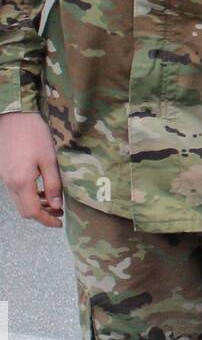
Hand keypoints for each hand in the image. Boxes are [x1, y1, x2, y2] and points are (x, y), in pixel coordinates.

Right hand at [0, 111, 63, 227]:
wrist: (14, 117)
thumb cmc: (34, 135)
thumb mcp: (49, 160)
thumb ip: (53, 184)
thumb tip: (56, 205)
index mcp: (21, 182)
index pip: (32, 212)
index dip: (46, 220)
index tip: (59, 222)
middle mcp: (10, 183)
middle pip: (24, 210)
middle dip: (42, 215)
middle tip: (59, 212)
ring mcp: (4, 178)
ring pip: (19, 201)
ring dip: (35, 205)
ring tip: (53, 201)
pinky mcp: (4, 171)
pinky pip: (15, 191)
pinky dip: (28, 196)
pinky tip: (41, 189)